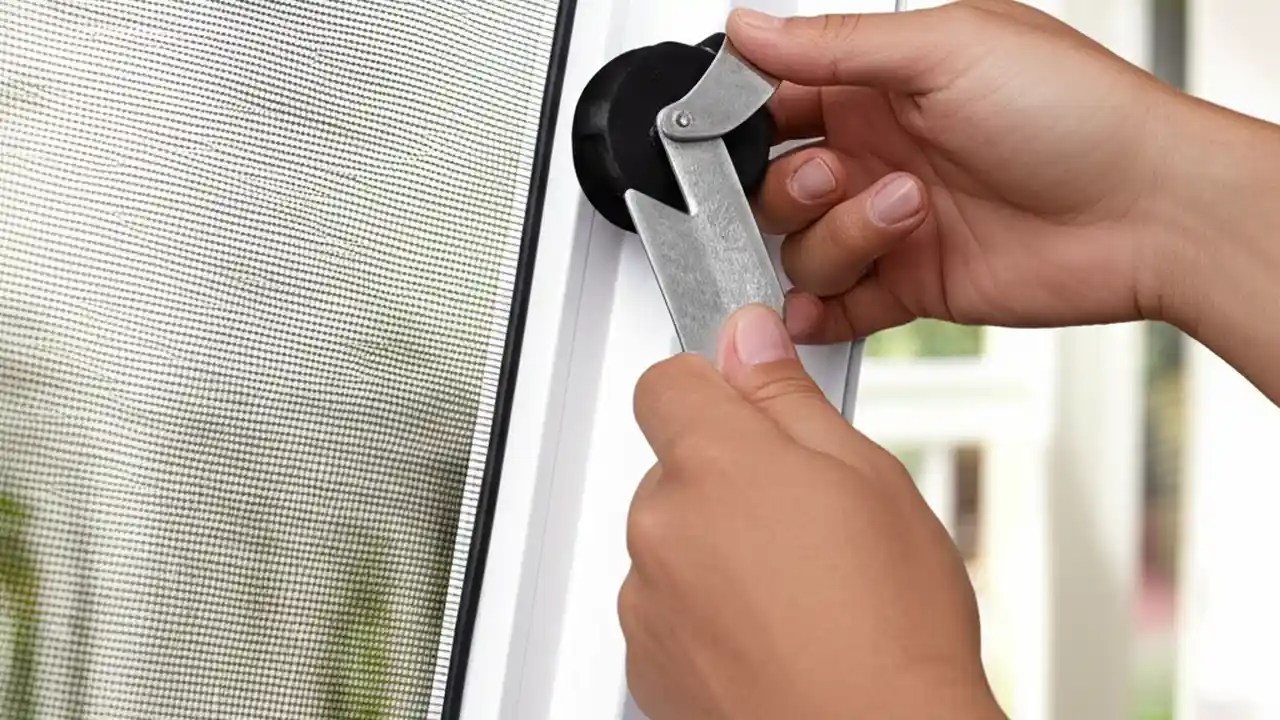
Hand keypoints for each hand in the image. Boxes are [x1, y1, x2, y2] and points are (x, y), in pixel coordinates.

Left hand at [622, 306, 1002, 718]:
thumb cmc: (890, 631)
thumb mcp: (865, 476)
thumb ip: (788, 396)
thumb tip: (749, 339)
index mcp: (715, 464)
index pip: (667, 381)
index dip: (713, 385)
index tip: (747, 401)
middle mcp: (662, 527)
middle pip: (674, 466)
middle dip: (728, 476)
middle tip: (805, 516)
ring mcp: (646, 599)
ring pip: (673, 539)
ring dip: (716, 548)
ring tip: (798, 588)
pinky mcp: (646, 659)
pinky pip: (666, 605)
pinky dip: (705, 610)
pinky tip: (772, 630)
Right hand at [733, 1, 1187, 340]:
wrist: (1153, 212)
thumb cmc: (1078, 114)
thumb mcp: (948, 49)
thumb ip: (837, 45)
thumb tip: (749, 26)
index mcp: (881, 86)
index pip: (776, 102)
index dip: (744, 123)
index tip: (729, 138)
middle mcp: (880, 153)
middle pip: (774, 185)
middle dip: (790, 190)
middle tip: (835, 177)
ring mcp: (893, 224)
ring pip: (804, 249)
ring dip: (837, 241)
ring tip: (904, 216)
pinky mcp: (912, 284)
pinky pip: (837, 309)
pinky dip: (820, 314)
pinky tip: (828, 306)